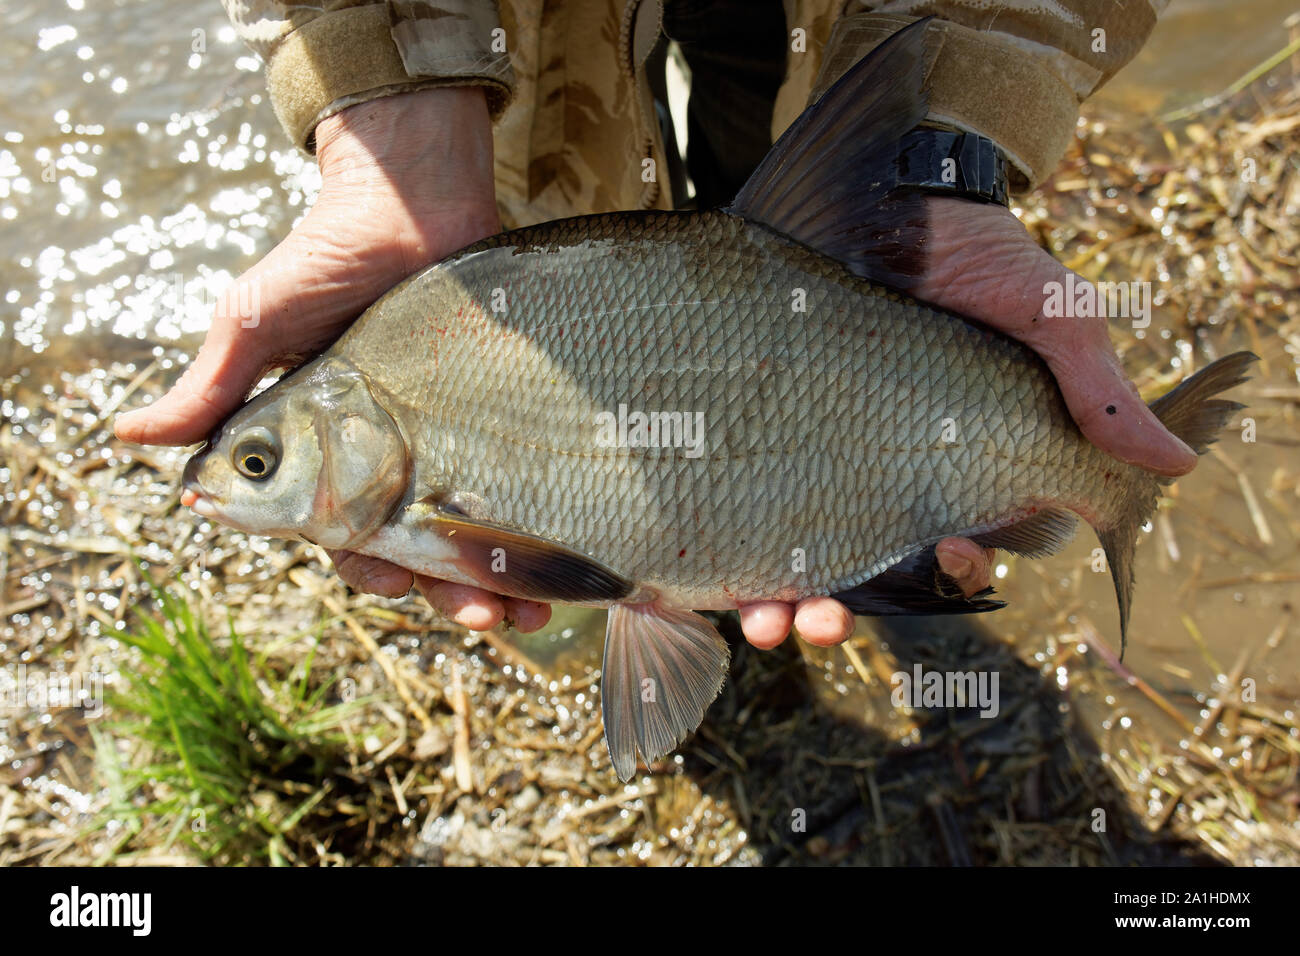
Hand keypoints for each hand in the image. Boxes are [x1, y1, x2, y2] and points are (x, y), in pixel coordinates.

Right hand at [114, 87, 550, 632]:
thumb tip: (126, 439)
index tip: (387, 579)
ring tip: (524, 616)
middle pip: (416, 553)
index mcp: (326, 455)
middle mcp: (389, 460)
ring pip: (470, 537)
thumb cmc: (322, 258)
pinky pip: (517, 489)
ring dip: (494, 584)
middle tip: (478, 616)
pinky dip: (534, 536)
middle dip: (441, 594)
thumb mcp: (257, 324)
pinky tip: (556, 573)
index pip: (341, 535)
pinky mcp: (498, 423)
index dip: (364, 565)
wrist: (408, 200)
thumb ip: (212, 390)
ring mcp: (447, 442)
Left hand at [739, 195, 1196, 650]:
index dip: (957, 569)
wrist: (890, 186)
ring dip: (779, 602)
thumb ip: (1096, 390)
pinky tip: (710, 575)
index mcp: (954, 456)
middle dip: (842, 611)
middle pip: (858, 567)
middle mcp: (878, 463)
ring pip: (791, 550)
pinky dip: (724, 542)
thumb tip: (1176, 467)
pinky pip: (735, 498)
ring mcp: (811, 445)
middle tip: (823, 623)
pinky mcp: (756, 421)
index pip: (959, 541)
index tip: (951, 561)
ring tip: (763, 622)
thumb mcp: (1049, 315)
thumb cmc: (978, 253)